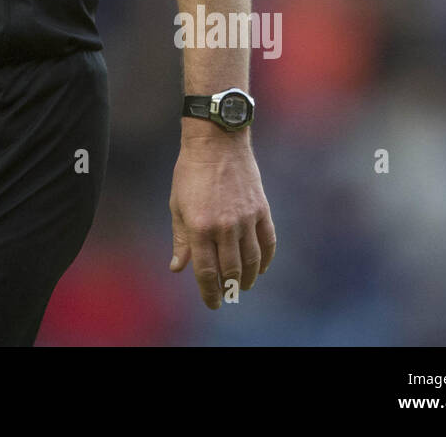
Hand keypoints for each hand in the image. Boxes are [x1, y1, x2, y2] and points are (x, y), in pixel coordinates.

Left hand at [168, 130, 275, 308]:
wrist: (216, 141)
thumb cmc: (191, 172)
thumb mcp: (177, 204)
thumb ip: (181, 239)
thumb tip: (177, 267)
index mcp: (200, 226)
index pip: (206, 271)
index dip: (209, 292)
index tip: (212, 303)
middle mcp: (224, 226)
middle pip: (230, 270)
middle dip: (228, 288)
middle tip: (227, 297)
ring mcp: (246, 218)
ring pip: (251, 260)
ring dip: (247, 278)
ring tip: (242, 286)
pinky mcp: (261, 209)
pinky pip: (268, 242)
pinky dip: (266, 259)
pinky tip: (260, 268)